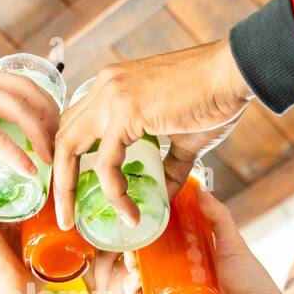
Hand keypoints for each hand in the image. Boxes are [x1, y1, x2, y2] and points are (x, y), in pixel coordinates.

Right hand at [0, 65, 59, 174]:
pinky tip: (30, 169)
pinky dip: (17, 154)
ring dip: (40, 137)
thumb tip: (4, 167)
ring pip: (19, 111)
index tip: (56, 129)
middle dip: (50, 119)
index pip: (23, 84)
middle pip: (28, 93)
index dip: (46, 105)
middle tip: (60, 145)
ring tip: (50, 160)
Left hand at [52, 39, 251, 229]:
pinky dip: (113, 191)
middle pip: (61, 136)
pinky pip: (106, 162)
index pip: (74, 124)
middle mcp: (104, 87)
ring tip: (72, 219)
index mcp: (113, 87)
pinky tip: (127, 211)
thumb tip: (163, 198)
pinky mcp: (126, 111)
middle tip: (61, 213)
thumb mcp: (184, 139)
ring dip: (66, 188)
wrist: (236, 74)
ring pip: (69, 148)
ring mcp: (112, 96)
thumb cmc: (216, 99)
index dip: (66, 159)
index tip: (70, 190)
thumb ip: (168, 167)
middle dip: (57, 178)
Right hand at [123, 189, 292, 293]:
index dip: (143, 243)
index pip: (157, 253)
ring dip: (131, 284)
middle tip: (131, 254)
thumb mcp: (232, 243)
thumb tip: (200, 189)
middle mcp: (178, 286)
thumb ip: (218, 216)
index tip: (135, 231)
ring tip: (134, 274)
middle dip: (132, 264)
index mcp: (187, 266)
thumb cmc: (251, 280)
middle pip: (145, 274)